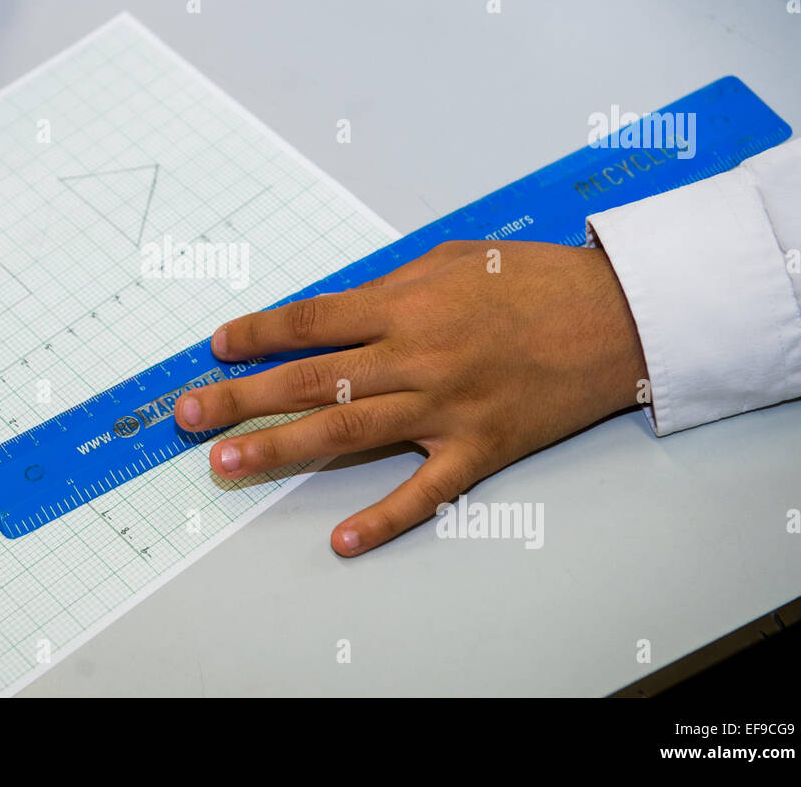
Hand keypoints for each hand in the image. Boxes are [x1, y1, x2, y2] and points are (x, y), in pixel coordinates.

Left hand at [173, 241, 648, 555]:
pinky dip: (383, 518)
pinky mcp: (479, 449)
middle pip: (310, 380)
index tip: (217, 347)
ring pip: (347, 433)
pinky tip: (342, 540)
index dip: (257, 336)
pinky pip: (424, 492)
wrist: (613, 316)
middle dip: (240, 399)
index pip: (310, 321)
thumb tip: (325, 315)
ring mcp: (445, 408)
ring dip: (279, 449)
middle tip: (186, 417)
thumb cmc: (529, 280)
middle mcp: (416, 356)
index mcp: (405, 303)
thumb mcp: (450, 260)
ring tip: (225, 464)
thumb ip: (385, 287)